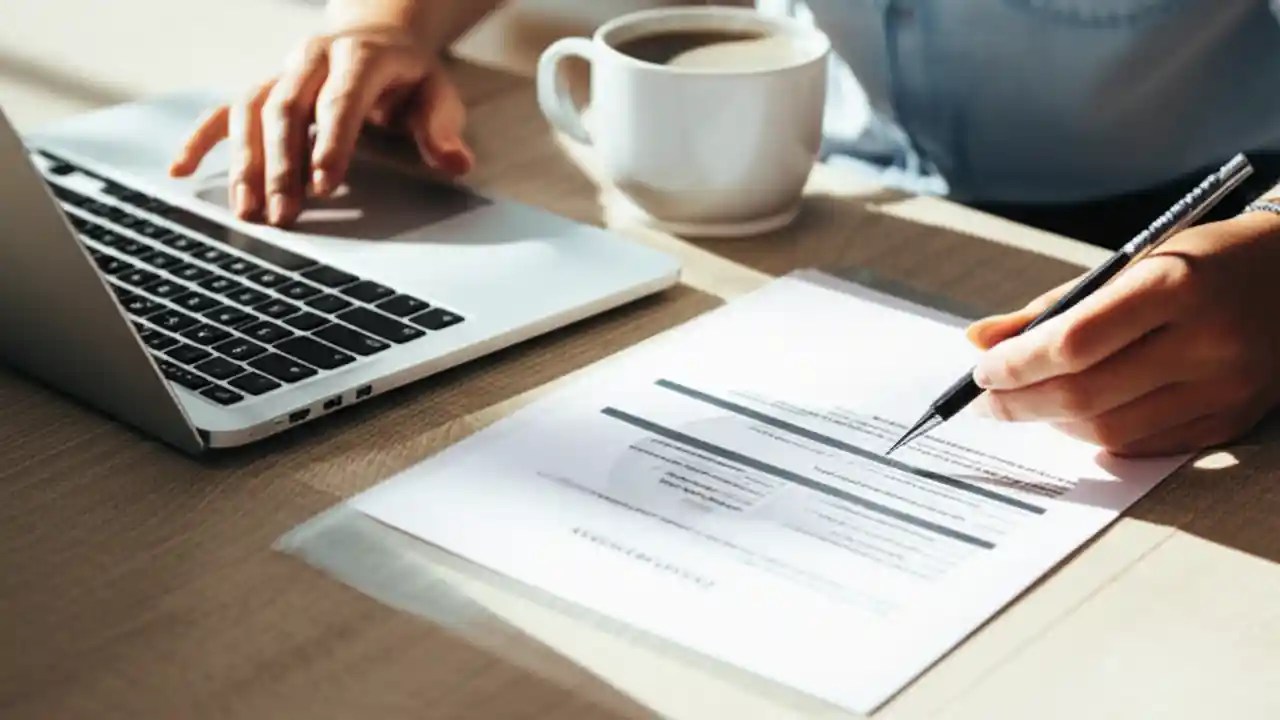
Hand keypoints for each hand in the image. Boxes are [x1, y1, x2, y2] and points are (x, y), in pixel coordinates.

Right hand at [168, 28, 474, 226]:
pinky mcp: (263, 87)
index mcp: (359, 57)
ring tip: (245, 211)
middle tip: (283, 216)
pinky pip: (223, 110)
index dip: (332, 144)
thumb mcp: (438, 95)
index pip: (340, 101)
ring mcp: (281, 72)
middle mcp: (311, 58)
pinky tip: (181, 170)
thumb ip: (442, 128)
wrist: (378, 37)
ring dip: (244, 163)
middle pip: (286, 109)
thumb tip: (456, 162)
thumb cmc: (410, 78)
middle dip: (282, 165)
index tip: (323, 187)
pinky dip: (202, 139)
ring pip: (250, 112)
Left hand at [965, 212, 1279, 456]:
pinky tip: (1073, 419)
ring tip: (1026, 407)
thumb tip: (979, 341)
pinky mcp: (1233, 420)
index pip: (1074, 342)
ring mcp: (1225, 386)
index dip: (1016, 365)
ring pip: (1112, 430)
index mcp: (1175, 285)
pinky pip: (1147, 445)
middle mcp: (1207, 339)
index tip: (980, 372)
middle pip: (1087, 394)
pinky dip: (1098, 437)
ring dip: (1053, 424)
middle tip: (986, 403)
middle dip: (1021, 403)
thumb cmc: (1199, 262)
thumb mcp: (1130, 263)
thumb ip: (1052, 307)